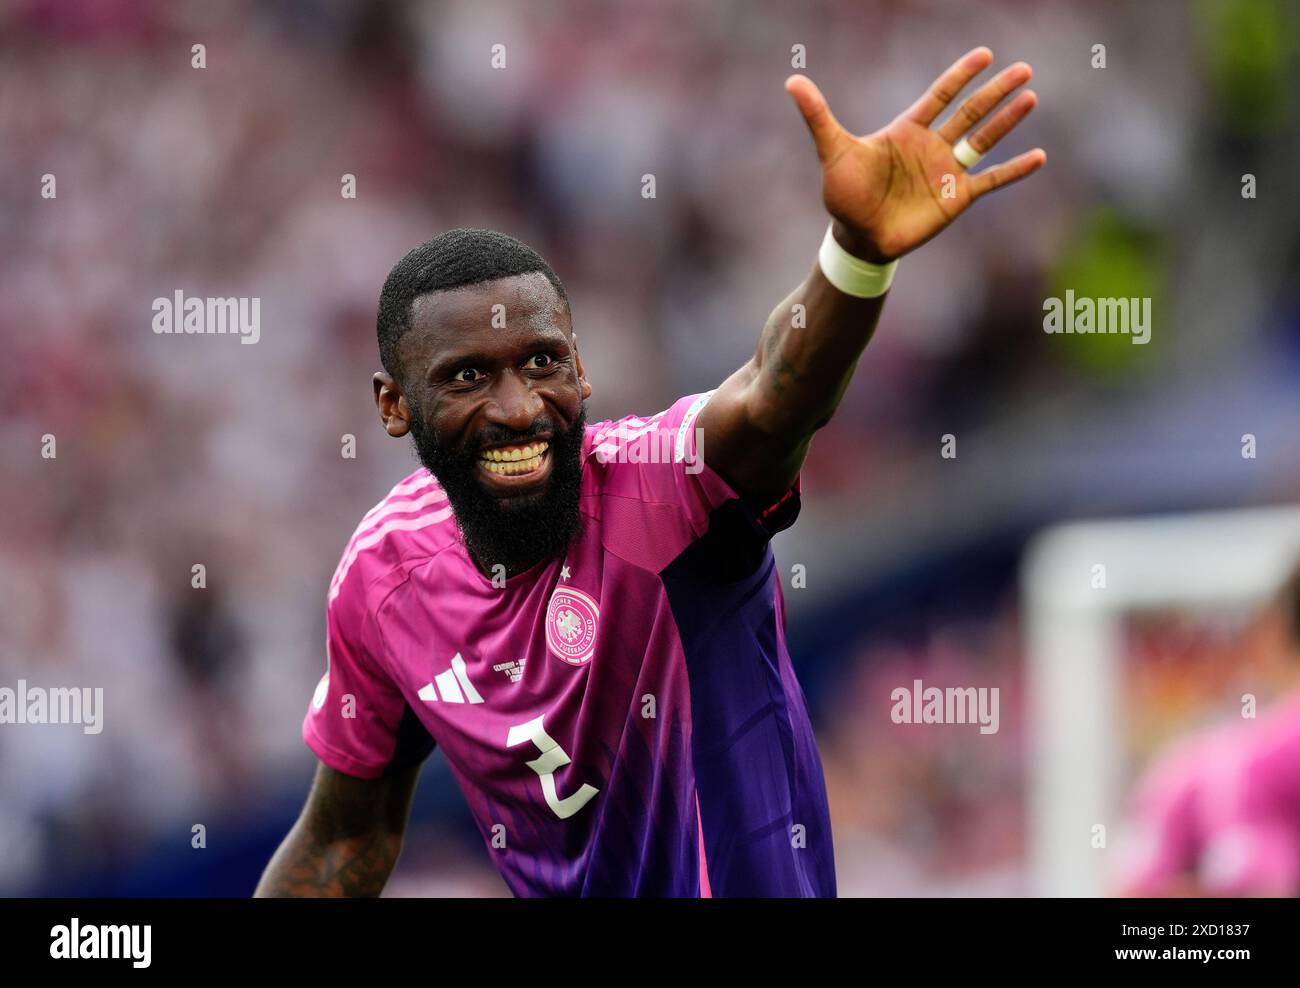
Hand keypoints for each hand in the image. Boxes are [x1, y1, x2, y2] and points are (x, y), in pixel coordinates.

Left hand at [786, 47, 1045, 262]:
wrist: (858, 238)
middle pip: (970, 111)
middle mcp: (932, 146)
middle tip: (1023, 69)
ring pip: (984, 139)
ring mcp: (946, 171)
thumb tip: (792, 79)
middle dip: (995, 91)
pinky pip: (991, 180)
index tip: (985, 54)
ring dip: (1007, 120)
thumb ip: (817, 116)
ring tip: (1031, 97)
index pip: (940, 95)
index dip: (961, 75)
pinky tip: (1039, 156)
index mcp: (908, 130)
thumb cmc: (844, 195)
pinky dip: (1014, 170)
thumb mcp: (832, 151)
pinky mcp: (956, 198)